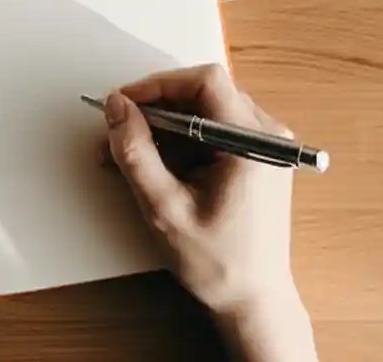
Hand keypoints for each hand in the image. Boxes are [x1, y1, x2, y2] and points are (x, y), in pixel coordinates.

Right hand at [102, 64, 316, 361]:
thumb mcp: (164, 209)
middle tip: (117, 133)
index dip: (157, 84)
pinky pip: (211, 130)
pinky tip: (153, 165)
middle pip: (202, 92)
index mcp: (253, 143)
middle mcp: (266, 135)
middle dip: (153, 108)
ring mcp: (263, 145)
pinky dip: (178, 141)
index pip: (205, 81)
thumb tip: (116, 107)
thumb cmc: (218, 263)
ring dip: (162, 126)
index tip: (123, 103)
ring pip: (203, 110)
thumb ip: (136, 153)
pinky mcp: (254, 157)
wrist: (253, 300)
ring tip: (128, 156)